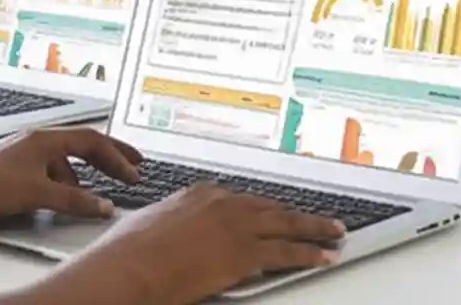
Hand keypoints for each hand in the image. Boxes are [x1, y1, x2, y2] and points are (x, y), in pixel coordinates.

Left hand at [0, 128, 141, 224]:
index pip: (92, 141)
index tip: (134, 172)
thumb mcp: (37, 194)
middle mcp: (35, 142)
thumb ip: (74, 200)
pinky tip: (61, 201)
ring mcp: (24, 155)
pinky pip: (48, 173)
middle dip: (108, 159)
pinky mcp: (13, 171)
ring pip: (64, 162)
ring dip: (83, 177)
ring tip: (94, 196)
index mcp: (45, 139)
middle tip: (131, 169)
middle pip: (82, 146)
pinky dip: (62, 186)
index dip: (117, 156)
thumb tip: (103, 205)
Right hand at [66, 184, 344, 303]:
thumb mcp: (149, 225)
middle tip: (318, 219)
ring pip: (286, 225)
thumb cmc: (128, 251)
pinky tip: (322, 256)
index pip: (241, 200)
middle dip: (295, 215)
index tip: (273, 213)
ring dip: (313, 229)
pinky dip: (308, 253)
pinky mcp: (244, 253)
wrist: (130, 266)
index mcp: (198, 194)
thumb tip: (170, 235)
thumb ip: (170, 225)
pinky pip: (287, 252)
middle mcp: (221, 203)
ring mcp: (235, 226)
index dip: (262, 210)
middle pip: (270, 208)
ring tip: (332, 232)